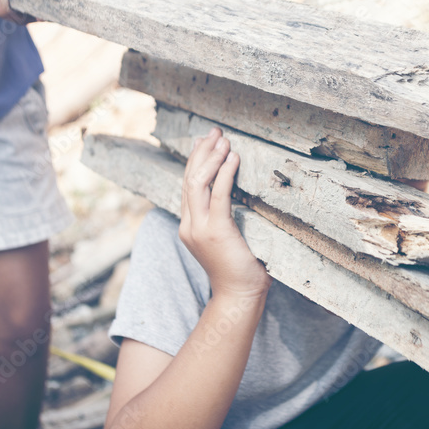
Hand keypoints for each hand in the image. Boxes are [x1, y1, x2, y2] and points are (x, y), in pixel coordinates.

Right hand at [179, 128, 270, 300]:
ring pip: (198, 184)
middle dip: (202, 152)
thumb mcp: (226, 239)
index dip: (196, 160)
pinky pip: (218, 196)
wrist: (239, 296)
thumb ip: (222, 217)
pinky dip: (225, 175)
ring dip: (211, 158)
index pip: (188, 185)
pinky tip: (233, 159)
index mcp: (189, 226)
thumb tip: (236, 193)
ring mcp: (199, 229)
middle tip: (215, 132)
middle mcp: (189, 225)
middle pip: (189, 179)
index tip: (205, 141)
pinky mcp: (216, 232)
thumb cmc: (240, 269)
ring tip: (223, 140)